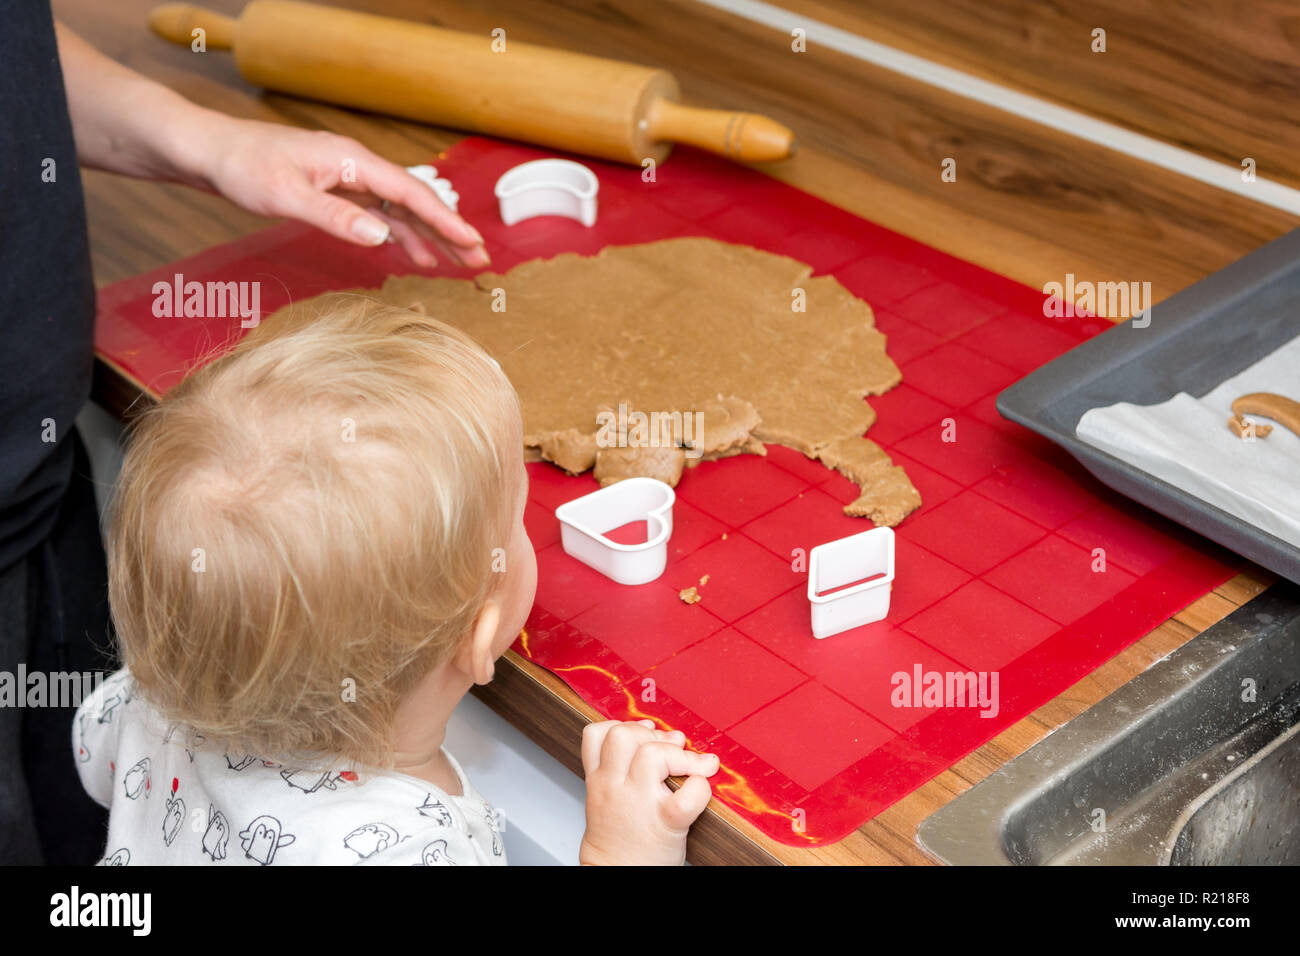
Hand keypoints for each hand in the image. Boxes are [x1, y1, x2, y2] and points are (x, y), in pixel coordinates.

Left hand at [185, 117, 489, 268]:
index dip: (445, 220)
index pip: (411, 194)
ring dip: (427, 236)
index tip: (472, 243)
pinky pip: (377, 214)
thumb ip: (335, 216)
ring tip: (455, 263)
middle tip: (479, 258)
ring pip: (399, 210)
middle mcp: (356, 167)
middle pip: (414, 201)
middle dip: (448, 230)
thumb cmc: (242, 167)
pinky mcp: (335, 190)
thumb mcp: (285, 195)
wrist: (209, 151)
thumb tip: (380, 236)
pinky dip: (398, 234)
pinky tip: (410, 253)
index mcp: (352, 162)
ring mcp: (347, 179)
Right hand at [578, 719, 718, 865]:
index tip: (645, 731)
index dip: (623, 724)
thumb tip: (658, 735)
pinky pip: (689, 794)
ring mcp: (640, 803)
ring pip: (652, 754)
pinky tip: (700, 789)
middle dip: (651, 734)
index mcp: (599, 781)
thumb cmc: (618, 840)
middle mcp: (615, 787)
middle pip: (623, 735)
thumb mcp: (603, 798)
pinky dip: (701, 787)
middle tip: (670, 747)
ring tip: (690, 766)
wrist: (618, 876)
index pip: (597, 734)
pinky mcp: (668, 821)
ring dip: (677, 754)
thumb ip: (620, 767)